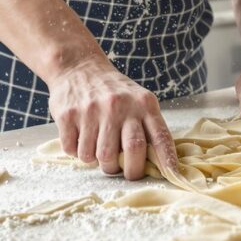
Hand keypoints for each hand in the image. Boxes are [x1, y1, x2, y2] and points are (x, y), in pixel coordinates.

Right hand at [48, 58, 178, 179]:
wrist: (78, 66)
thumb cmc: (111, 90)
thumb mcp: (137, 98)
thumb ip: (146, 126)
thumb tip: (156, 164)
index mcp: (143, 103)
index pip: (160, 136)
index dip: (167, 159)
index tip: (172, 175)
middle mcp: (119, 106)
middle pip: (131, 151)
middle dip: (129, 171)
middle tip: (123, 170)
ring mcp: (92, 110)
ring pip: (97, 157)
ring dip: (97, 161)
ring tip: (97, 147)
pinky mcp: (68, 115)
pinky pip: (73, 150)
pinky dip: (76, 152)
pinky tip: (81, 138)